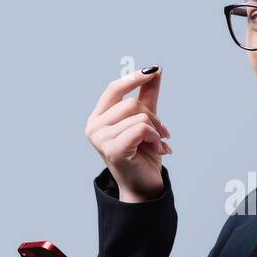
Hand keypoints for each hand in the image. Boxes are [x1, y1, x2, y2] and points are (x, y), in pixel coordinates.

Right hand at [85, 67, 171, 201]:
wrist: (144, 187)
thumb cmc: (142, 155)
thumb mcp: (146, 121)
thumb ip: (146, 96)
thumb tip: (155, 70)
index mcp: (98, 118)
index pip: (113, 89)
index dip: (134, 78)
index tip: (154, 70)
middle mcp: (94, 126)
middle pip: (131, 103)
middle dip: (153, 116)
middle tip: (163, 133)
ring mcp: (100, 139)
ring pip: (139, 116)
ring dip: (156, 130)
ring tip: (158, 145)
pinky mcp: (112, 149)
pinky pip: (141, 129)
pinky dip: (155, 138)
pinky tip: (158, 149)